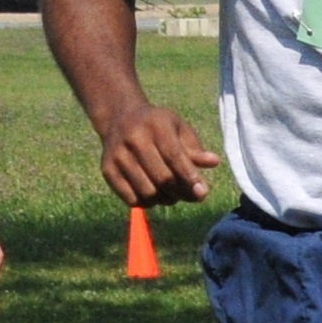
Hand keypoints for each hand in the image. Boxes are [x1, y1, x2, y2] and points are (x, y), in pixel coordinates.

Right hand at [97, 100, 220, 206]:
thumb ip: (194, 147)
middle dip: (181, 192)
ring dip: (166, 200)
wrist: (119, 119)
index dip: (189, 177)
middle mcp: (133, 139)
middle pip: (162, 178)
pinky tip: (155, 194)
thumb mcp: (178, 128)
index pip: (174, 156)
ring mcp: (117, 156)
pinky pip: (132, 199)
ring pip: (148, 192)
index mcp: (155, 125)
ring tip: (173, 194)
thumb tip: (214, 162)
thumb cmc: (158, 126)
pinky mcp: (107, 170)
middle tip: (191, 195)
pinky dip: (148, 203)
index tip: (202, 192)